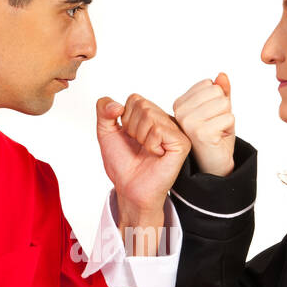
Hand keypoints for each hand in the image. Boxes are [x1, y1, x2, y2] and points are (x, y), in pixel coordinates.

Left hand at [95, 93, 190, 236]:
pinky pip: (158, 130)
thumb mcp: (105, 131)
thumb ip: (104, 109)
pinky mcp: (181, 143)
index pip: (134, 98)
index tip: (129, 137)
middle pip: (142, 105)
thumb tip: (117, 104)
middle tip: (138, 146)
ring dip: (140, 137)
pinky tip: (156, 154)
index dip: (124, 119)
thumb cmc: (122, 164)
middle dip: (132, 128)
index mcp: (151, 115)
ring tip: (147, 151)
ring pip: (150, 116)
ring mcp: (175, 131)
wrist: (129, 188)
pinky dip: (151, 144)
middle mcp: (165, 120)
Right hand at [173, 73, 234, 175]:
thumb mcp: (218, 110)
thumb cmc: (215, 137)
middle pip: (217, 92)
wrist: (213, 165)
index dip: (216, 101)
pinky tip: (218, 138)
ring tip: (216, 131)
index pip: (209, 84)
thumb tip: (222, 75)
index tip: (209, 118)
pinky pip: (229, 118)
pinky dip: (229, 129)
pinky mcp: (201, 132)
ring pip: (224, 103)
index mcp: (180, 103)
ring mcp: (189, 122)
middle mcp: (180, 112)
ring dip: (226, 119)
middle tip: (215, 126)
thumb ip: (220, 92)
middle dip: (223, 109)